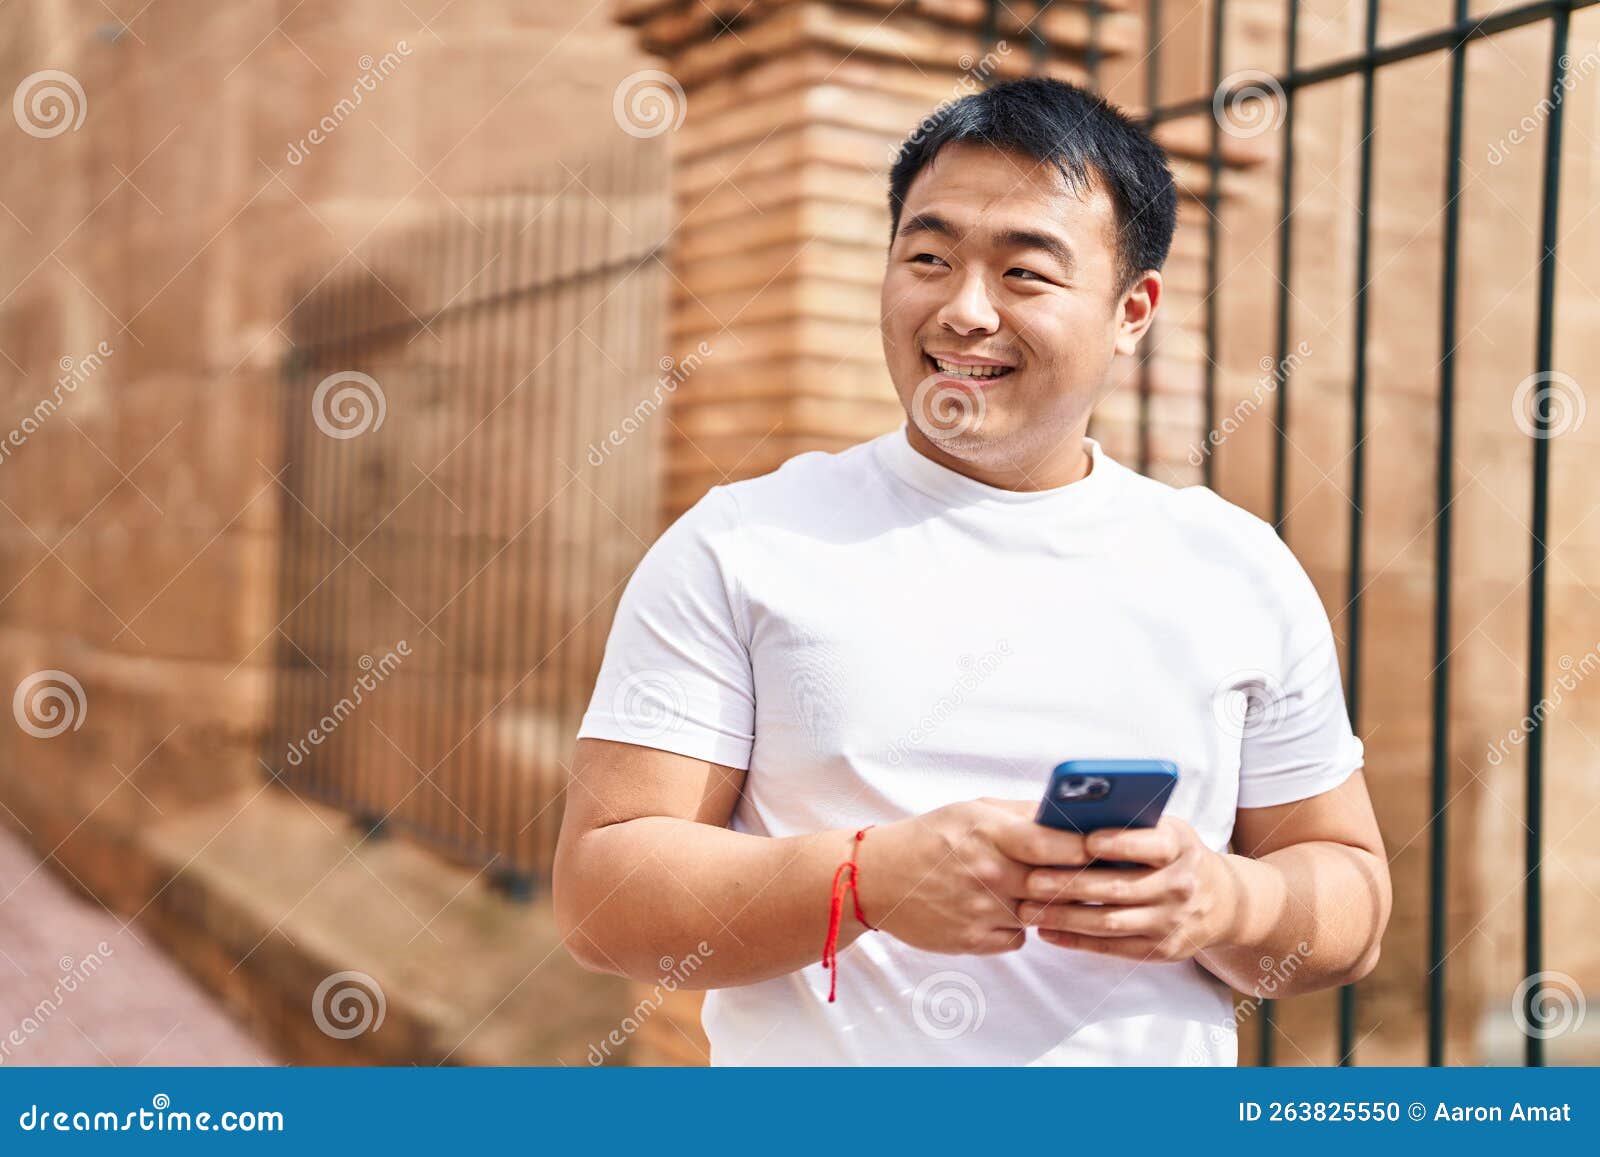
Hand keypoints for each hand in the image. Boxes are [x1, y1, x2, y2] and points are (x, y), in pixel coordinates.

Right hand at [856, 798, 1096, 955]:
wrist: (877, 878)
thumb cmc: (930, 837)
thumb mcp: (971, 810)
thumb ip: (1021, 814)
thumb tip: (1069, 814)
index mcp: (990, 834)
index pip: (1055, 844)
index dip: (1087, 848)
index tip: (1110, 846)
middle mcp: (989, 874)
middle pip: (1058, 885)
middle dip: (1082, 881)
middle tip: (1104, 876)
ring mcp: (982, 910)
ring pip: (1043, 914)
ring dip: (1051, 905)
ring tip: (1049, 891)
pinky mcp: (974, 940)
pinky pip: (1019, 936)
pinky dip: (1018, 925)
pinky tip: (1003, 908)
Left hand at [1015, 816, 1236, 962]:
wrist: (1223, 902)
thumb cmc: (1176, 854)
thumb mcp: (1167, 830)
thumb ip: (1131, 824)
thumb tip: (1071, 816)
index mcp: (1180, 847)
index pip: (1153, 845)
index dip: (1119, 843)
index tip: (1084, 840)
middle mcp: (1180, 886)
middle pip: (1120, 888)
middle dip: (1071, 885)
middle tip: (1031, 880)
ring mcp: (1172, 922)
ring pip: (1111, 922)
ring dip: (1065, 918)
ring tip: (1028, 910)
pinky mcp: (1162, 950)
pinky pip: (1113, 948)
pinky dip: (1077, 942)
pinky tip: (1047, 933)